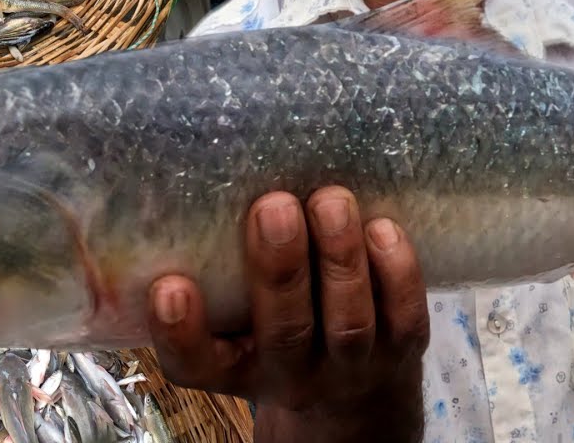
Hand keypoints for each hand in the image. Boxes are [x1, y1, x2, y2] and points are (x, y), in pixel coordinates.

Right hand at [145, 187, 429, 442]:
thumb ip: (219, 269)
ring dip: (340, 260)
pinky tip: (383, 227)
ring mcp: (351, 366)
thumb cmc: (277, 327)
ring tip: (331, 202)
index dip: (178, 331)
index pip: (194, 364)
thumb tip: (204, 177)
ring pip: (349, 323)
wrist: (350, 397)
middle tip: (273, 207)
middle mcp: (290, 373)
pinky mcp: (402, 350)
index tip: (169, 287)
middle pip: (284, 333)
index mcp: (233, 367)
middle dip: (279, 270)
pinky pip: (405, 318)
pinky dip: (398, 273)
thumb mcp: (236, 318)